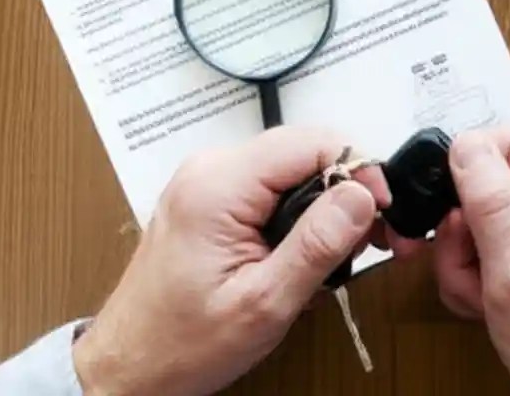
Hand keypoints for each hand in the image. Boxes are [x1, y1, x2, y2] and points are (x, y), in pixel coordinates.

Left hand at [73, 126, 390, 395]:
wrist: (128, 368)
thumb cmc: (182, 344)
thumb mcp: (265, 302)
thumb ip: (317, 244)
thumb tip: (362, 194)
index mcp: (218, 186)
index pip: (310, 142)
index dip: (358, 169)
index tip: (380, 211)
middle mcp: (210, 170)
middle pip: (304, 150)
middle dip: (346, 189)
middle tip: (370, 239)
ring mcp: (207, 181)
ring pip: (292, 168)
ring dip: (325, 205)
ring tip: (338, 255)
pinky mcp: (211, 198)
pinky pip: (271, 186)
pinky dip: (299, 212)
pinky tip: (305, 252)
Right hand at [432, 128, 509, 395]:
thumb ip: (491, 206)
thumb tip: (467, 147)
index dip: (468, 173)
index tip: (452, 218)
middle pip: (501, 174)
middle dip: (469, 226)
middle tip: (469, 270)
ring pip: (498, 208)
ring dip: (475, 253)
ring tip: (484, 295)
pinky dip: (491, 265)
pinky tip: (495, 298)